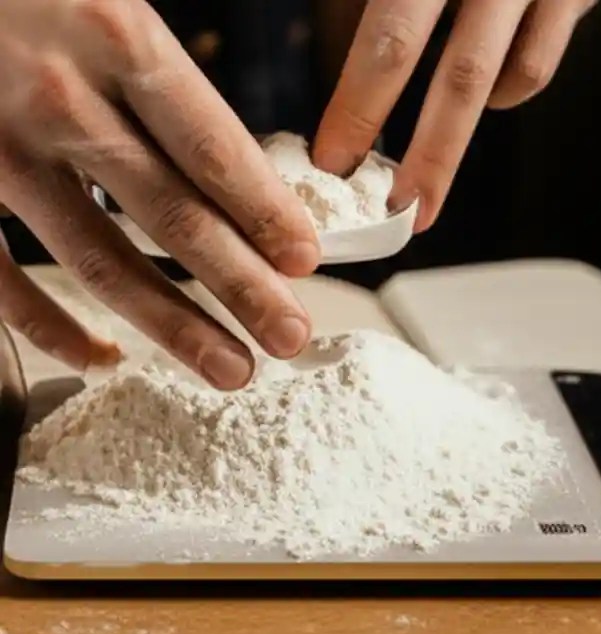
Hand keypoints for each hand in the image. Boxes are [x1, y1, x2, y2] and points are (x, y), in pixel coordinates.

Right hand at [0, 0, 319, 388]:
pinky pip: (0, 275)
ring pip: (98, 258)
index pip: (212, 145)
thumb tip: (235, 168)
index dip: (266, 212)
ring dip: (172, 324)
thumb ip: (159, 74)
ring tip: (231, 367)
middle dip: (243, 286)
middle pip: (173, 214)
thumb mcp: (107, 2)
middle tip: (290, 336)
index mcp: (117, 36)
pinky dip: (51, 325)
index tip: (306, 262)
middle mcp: (61, 95)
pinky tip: (102, 354)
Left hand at [313, 0, 597, 232]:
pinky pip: (535, 66)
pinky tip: (482, 96)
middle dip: (426, 157)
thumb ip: (386, 0)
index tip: (332, 156)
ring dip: (457, 141)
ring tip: (424, 183)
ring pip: (499, 84)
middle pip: (459, 78)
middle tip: (395, 212)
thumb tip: (349, 44)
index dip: (360, 105)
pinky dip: (505, 93)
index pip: (391, 38)